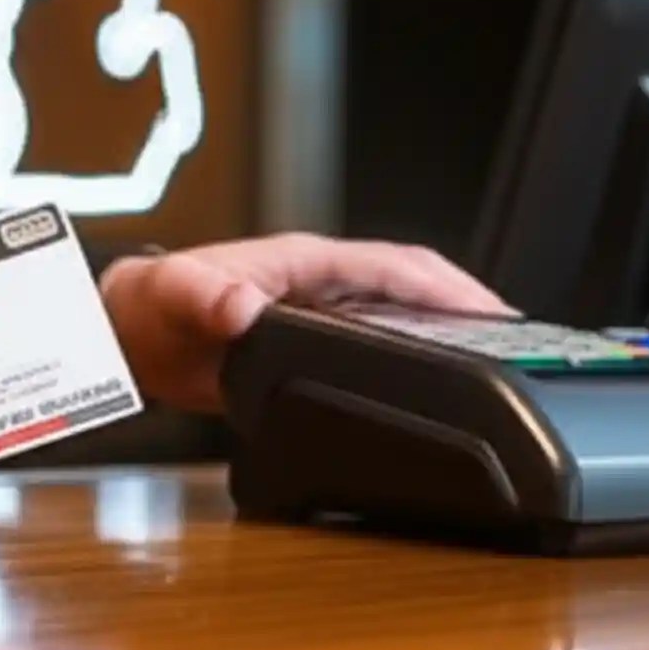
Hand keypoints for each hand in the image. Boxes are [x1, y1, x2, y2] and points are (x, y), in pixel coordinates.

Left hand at [99, 233, 512, 412]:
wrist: (127, 334)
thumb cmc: (152, 302)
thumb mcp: (178, 294)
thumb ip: (209, 297)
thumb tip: (245, 308)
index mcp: (306, 261)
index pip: (395, 265)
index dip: (448, 288)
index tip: (493, 312)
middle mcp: (320, 284)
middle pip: (413, 289)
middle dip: (467, 310)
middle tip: (520, 345)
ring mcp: (318, 314)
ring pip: (399, 317)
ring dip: (445, 335)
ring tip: (493, 365)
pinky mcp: (308, 346)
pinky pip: (374, 348)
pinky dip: (408, 362)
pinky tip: (426, 388)